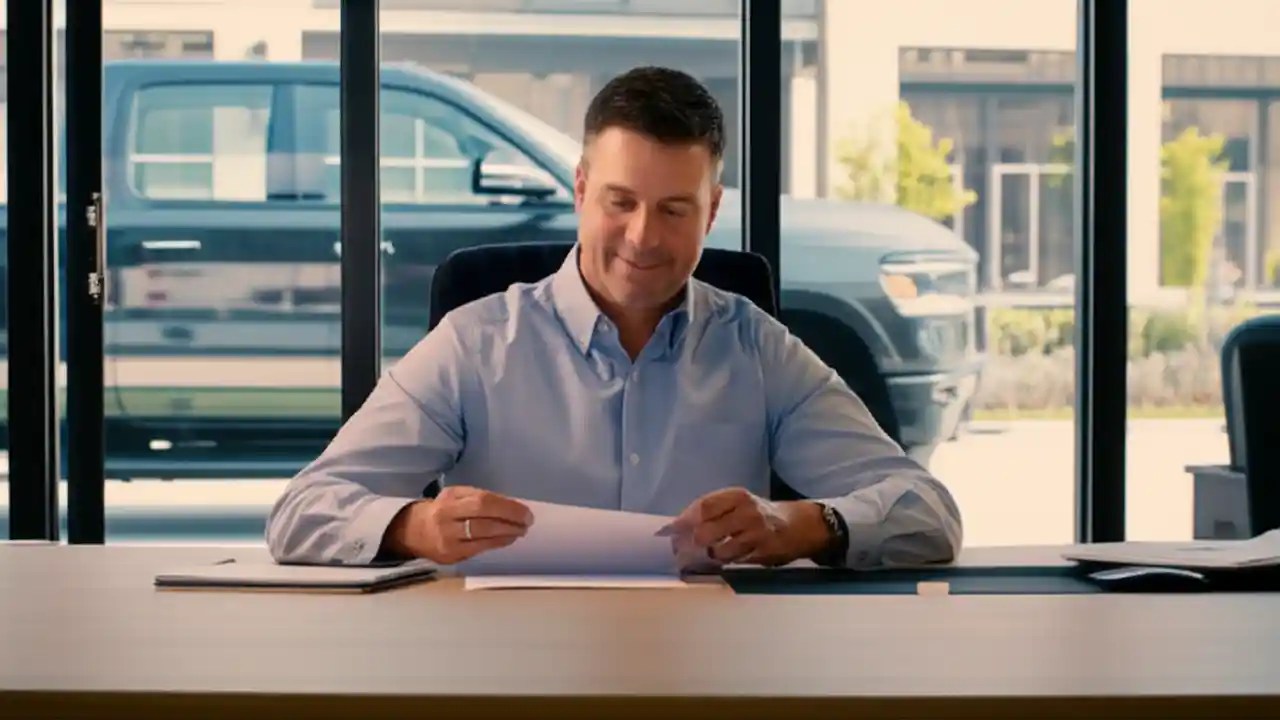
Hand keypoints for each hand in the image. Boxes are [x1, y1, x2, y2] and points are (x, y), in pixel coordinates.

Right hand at [384, 486, 532, 563]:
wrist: (411, 532)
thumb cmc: (440, 510)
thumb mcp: (453, 496)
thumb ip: (477, 498)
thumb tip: (509, 505)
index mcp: (448, 501)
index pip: (482, 502)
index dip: (506, 507)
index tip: (524, 510)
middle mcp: (446, 522)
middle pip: (484, 521)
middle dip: (510, 521)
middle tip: (527, 521)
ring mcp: (448, 542)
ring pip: (483, 538)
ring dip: (507, 534)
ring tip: (521, 530)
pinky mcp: (451, 557)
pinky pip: (480, 550)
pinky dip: (497, 543)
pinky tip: (508, 539)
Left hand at [671, 488, 830, 567]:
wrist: (797, 525)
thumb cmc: (758, 513)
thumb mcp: (738, 503)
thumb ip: (712, 510)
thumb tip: (677, 525)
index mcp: (738, 496)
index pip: (703, 507)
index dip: (684, 520)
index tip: (669, 531)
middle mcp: (747, 512)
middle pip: (706, 531)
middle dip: (693, 542)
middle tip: (686, 548)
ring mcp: (756, 534)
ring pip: (719, 551)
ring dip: (711, 555)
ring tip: (714, 551)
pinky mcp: (763, 553)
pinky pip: (735, 562)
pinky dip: (727, 562)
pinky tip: (729, 558)